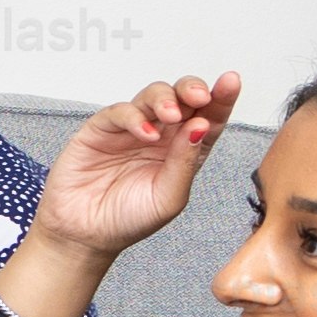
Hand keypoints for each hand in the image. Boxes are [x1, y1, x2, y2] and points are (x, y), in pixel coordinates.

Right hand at [29, 72, 242, 262]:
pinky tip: (145, 134)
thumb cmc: (129, 219)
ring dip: (166, 99)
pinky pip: (121, 111)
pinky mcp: (101, 129)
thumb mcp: (169, 197)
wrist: (85, 234)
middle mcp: (161, 135)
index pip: (208, 118)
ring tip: (172, 115)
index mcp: (184, 151)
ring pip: (153, 96)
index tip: (231, 81)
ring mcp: (131, 130)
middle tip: (200, 96)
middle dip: (192, 89)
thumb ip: (185, 162)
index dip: (222, 98)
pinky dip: (135, 117)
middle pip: (182, 98)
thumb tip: (201, 125)